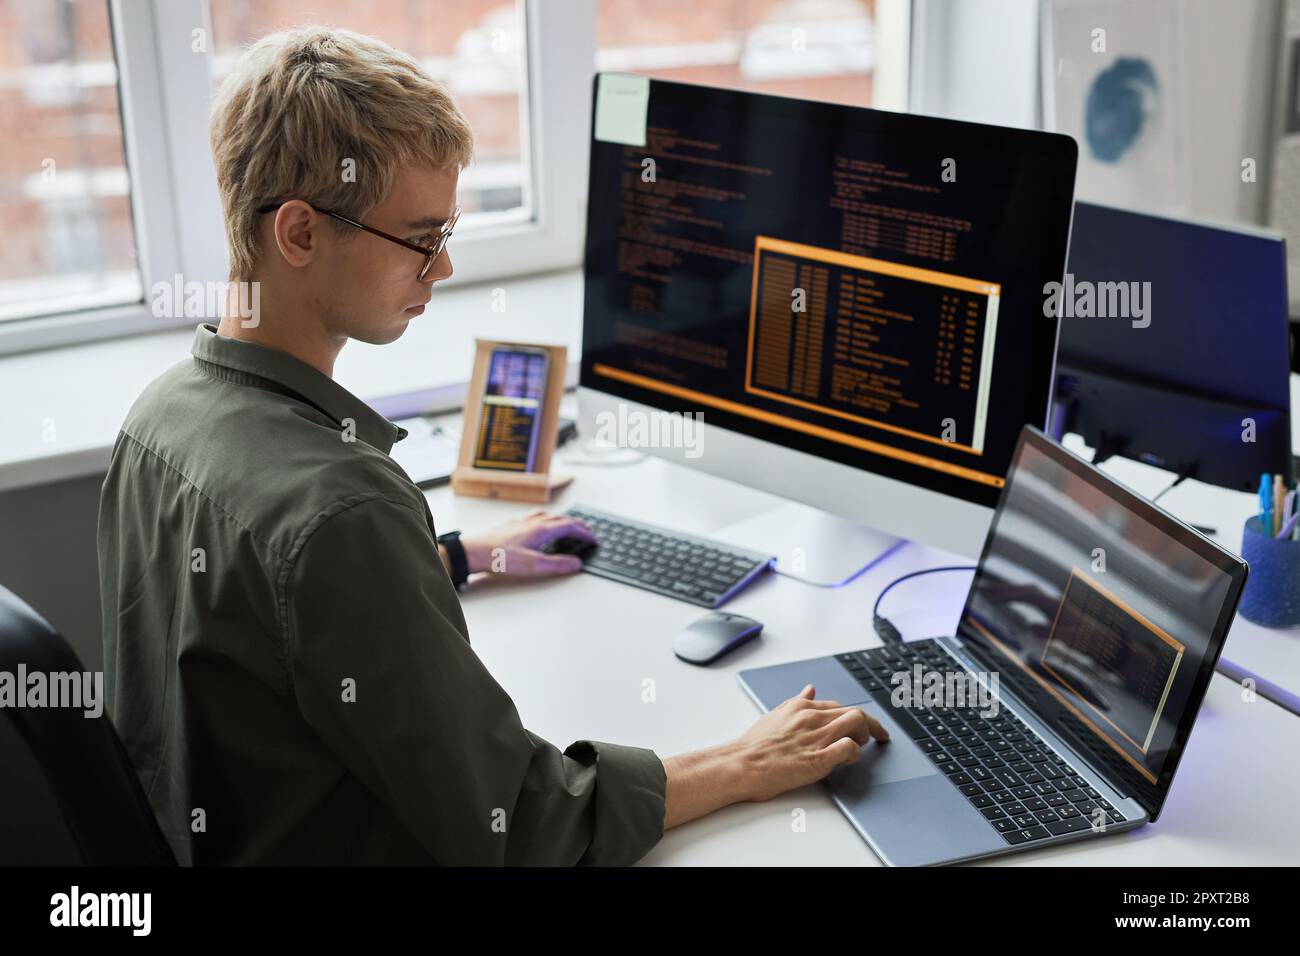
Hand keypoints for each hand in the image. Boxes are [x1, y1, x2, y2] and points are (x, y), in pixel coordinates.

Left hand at [459, 510, 596, 577]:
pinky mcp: (511, 527)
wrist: (474, 552)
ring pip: (547, 516)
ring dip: (561, 520)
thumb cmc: (500, 558)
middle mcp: (532, 522)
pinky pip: (533, 518)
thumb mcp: (533, 566)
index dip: (584, 533)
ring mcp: (521, 523)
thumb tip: (576, 563)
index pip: (570, 527)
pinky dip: (544, 519)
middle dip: (576, 524)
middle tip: (587, 530)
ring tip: (567, 524)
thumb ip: (557, 564)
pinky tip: (538, 525)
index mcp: (541, 530)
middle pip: (561, 519)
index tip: (593, 539)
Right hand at [730, 684, 888, 802]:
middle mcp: (812, 718)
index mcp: (802, 707)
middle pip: (854, 712)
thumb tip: (809, 689)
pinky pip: (848, 748)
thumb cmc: (754, 745)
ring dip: (865, 735)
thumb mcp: (775, 714)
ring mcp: (817, 737)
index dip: (852, 716)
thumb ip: (796, 702)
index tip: (859, 725)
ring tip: (860, 747)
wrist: (741, 764)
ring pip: (857, 722)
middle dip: (870, 724)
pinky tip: (848, 760)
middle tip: (876, 737)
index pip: (838, 705)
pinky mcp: (819, 758)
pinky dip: (854, 753)